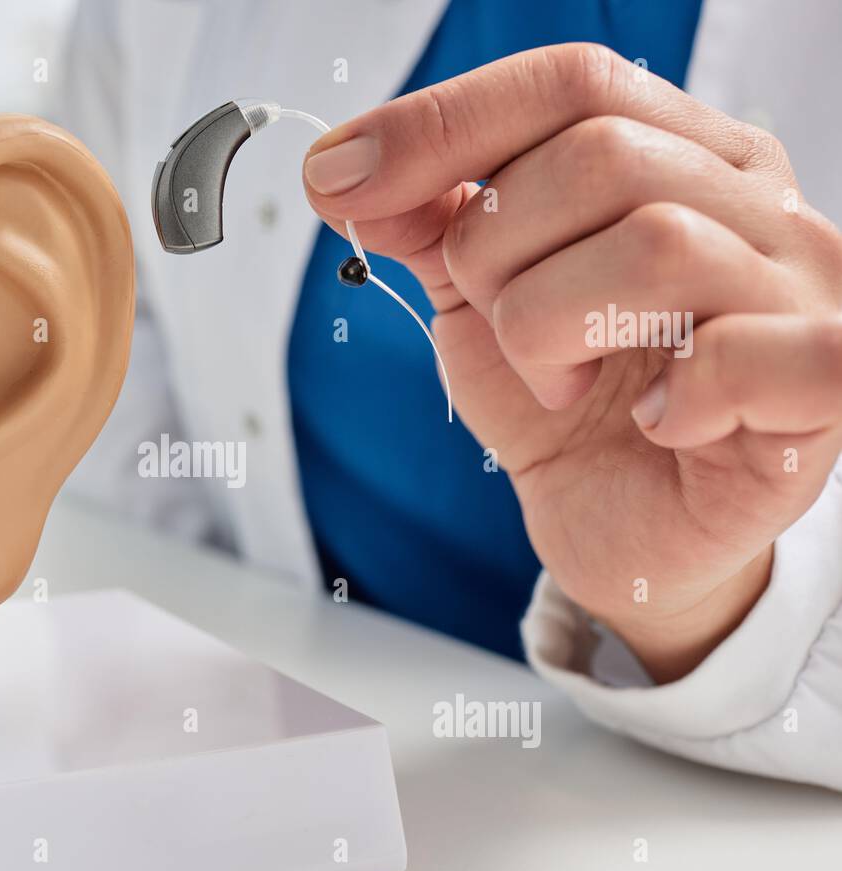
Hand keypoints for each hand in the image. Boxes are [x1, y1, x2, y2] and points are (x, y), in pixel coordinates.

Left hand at [303, 44, 841, 681]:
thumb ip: (433, 226)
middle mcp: (756, 202)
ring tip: (563, 384)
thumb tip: (348, 172)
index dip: (440, 122)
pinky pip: (739, 355)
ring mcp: (803, 291)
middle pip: (598, 156)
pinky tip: (654, 423)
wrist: (630, 532)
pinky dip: (669, 397)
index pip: (568, 83)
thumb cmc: (572, 409)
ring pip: (654, 245)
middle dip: (496, 257)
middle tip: (503, 332)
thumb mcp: (480, 306)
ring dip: (554, 332)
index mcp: (678, 156)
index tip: (333, 178)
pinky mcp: (820, 391)